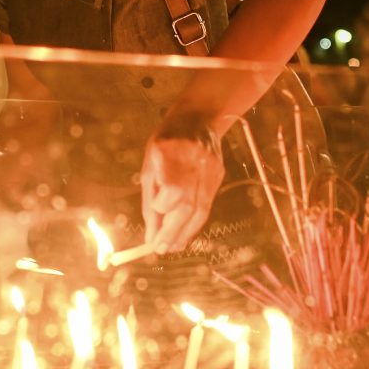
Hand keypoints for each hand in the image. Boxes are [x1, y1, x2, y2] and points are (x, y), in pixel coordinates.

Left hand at [140, 118, 224, 253]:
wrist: (197, 119)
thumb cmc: (165, 143)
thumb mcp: (149, 166)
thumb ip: (149, 200)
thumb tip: (150, 235)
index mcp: (171, 152)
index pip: (173, 189)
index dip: (163, 209)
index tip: (152, 222)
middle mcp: (195, 161)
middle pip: (188, 206)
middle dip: (173, 232)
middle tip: (160, 249)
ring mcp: (211, 169)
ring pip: (201, 210)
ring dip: (184, 233)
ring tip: (171, 247)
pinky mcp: (219, 176)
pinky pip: (207, 206)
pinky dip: (194, 223)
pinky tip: (183, 235)